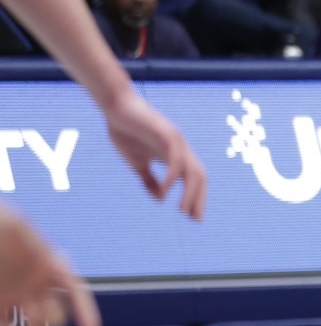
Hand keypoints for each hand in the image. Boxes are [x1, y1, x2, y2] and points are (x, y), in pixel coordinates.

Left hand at [0, 207, 99, 325]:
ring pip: (32, 323)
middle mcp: (36, 283)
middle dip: (53, 325)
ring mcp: (17, 294)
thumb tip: (50, 254)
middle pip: (55, 311)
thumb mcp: (13, 223)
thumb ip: (26, 235)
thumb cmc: (0, 224)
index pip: (75, 291)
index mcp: (47, 263)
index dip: (86, 312)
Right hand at [102, 91, 205, 218]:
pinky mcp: (166, 134)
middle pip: (200, 178)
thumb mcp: (137, 162)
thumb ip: (149, 180)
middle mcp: (181, 149)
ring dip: (190, 193)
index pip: (194, 180)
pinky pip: (175, 159)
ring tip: (182, 211)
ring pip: (193, 171)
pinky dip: (173, 177)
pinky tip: (167, 190)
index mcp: (176, 156)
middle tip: (195, 219)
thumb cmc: (125, 131)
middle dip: (199, 199)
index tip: (193, 218)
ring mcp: (176, 141)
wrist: (114, 106)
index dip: (196, 198)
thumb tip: (160, 198)